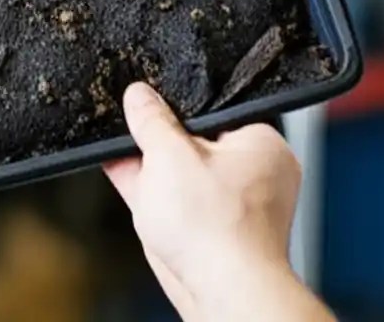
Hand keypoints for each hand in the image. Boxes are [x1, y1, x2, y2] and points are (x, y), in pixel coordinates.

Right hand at [103, 82, 334, 321]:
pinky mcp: (207, 229)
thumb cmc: (217, 226)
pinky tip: (120, 173)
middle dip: (158, 139)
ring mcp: (230, 205)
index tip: (148, 102)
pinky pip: (173, 199)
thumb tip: (139, 94)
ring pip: (180, 173)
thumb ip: (151, 120)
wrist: (220, 288)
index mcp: (262, 145)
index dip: (176, 106)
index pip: (215, 111)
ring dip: (148, 166)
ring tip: (121, 154)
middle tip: (132, 128)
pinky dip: (148, 190)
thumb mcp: (169, 154)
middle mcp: (253, 174)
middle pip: (193, 141)